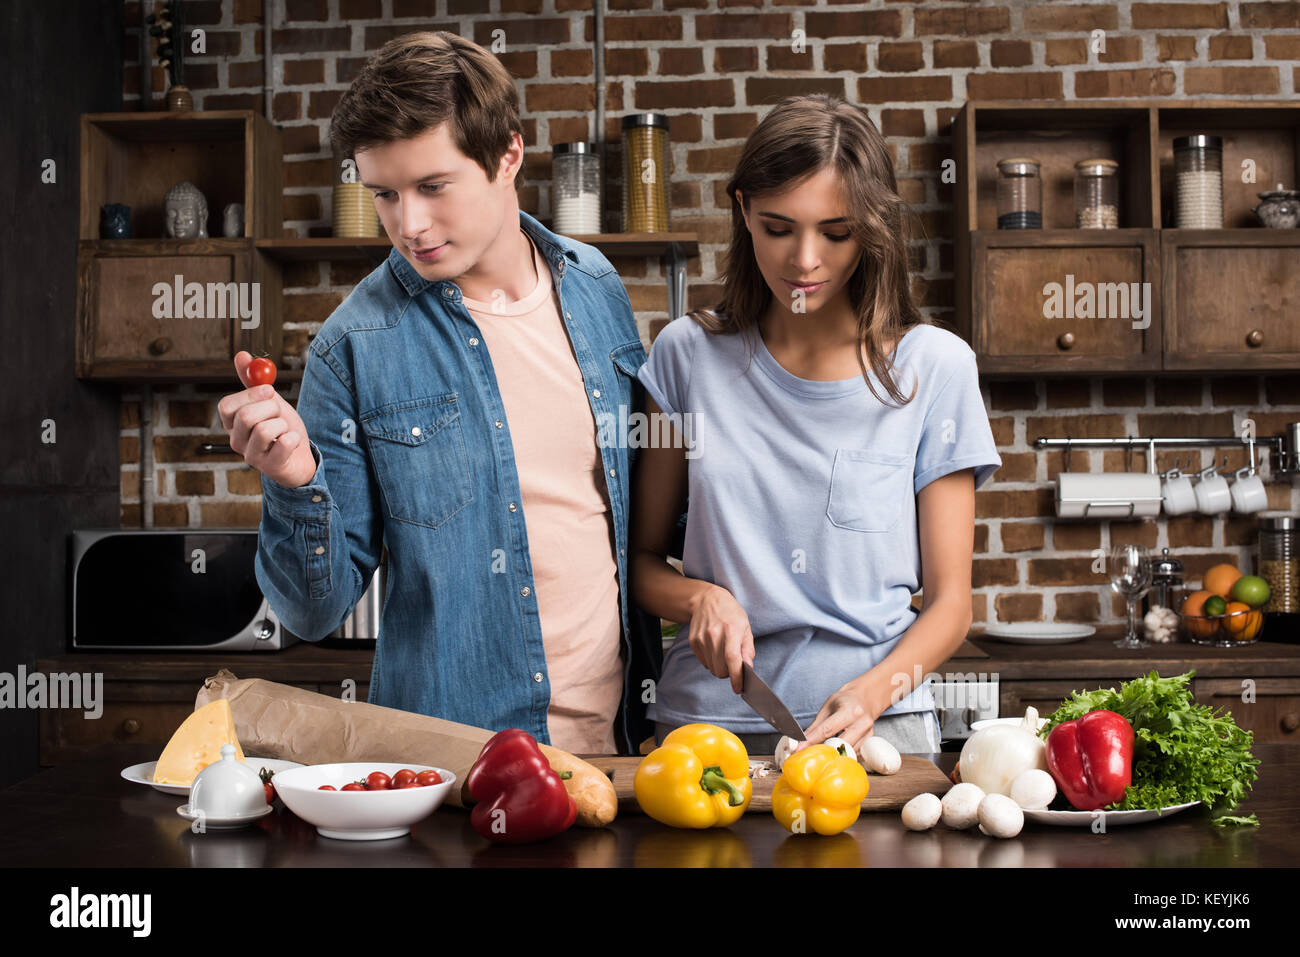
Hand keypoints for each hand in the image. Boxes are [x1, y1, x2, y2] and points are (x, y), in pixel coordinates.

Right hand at [218, 351, 317, 488]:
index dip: (249, 395)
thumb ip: (254, 382)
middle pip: (245, 417)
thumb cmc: (282, 429)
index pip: (226, 406)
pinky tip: (293, 443)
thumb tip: (241, 355)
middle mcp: (237, 441)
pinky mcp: (271, 468)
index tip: (270, 390)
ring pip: (264, 430)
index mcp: (232, 424)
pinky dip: (294, 438)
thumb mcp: (269, 402)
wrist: (301, 458)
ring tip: (285, 430)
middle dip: (270, 408)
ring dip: (283, 425)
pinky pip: (284, 444)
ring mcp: (252, 457)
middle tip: (280, 412)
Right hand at [685, 583, 754, 693]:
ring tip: (723, 653)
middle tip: (733, 664)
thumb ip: (748, 649)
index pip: (732, 659)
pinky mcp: (693, 642)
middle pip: (721, 669)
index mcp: (731, 630)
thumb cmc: (729, 613)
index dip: (736, 677)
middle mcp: (714, 635)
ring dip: (720, 667)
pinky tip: (715, 648)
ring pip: (712, 668)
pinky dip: (712, 661)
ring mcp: (702, 639)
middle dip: (729, 673)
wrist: (707, 600)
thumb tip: (748, 667)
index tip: (739, 688)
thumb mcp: (745, 626)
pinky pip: (704, 662)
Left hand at [799, 679, 876, 753]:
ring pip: (848, 752)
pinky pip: (854, 753)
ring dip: (835, 753)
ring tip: (826, 750)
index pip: (827, 730)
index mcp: (849, 711)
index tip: (799, 748)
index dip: (811, 740)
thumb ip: (815, 726)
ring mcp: (868, 733)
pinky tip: (838, 748)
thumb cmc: (845, 701)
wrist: (865, 698)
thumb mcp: (828, 707)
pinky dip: (844, 753)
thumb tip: (801, 740)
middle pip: (840, 744)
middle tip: (813, 753)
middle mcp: (862, 722)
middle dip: (825, 750)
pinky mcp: (870, 741)